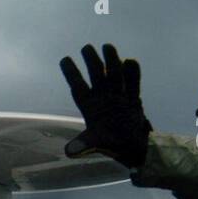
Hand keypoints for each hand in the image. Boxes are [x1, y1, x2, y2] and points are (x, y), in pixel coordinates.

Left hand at [58, 43, 151, 166]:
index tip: (65, 59)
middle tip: (86, 47)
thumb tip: (69, 152)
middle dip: (92, 62)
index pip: (78, 87)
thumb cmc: (110, 145)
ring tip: (107, 46)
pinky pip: (133, 84)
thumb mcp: (95, 144)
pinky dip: (133, 74)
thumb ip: (83, 145)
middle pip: (96, 76)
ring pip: (114, 76)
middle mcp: (102, 99)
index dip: (72, 73)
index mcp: (90, 108)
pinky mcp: (133, 100)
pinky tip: (130, 62)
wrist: (132, 148)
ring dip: (111, 62)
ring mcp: (118, 97)